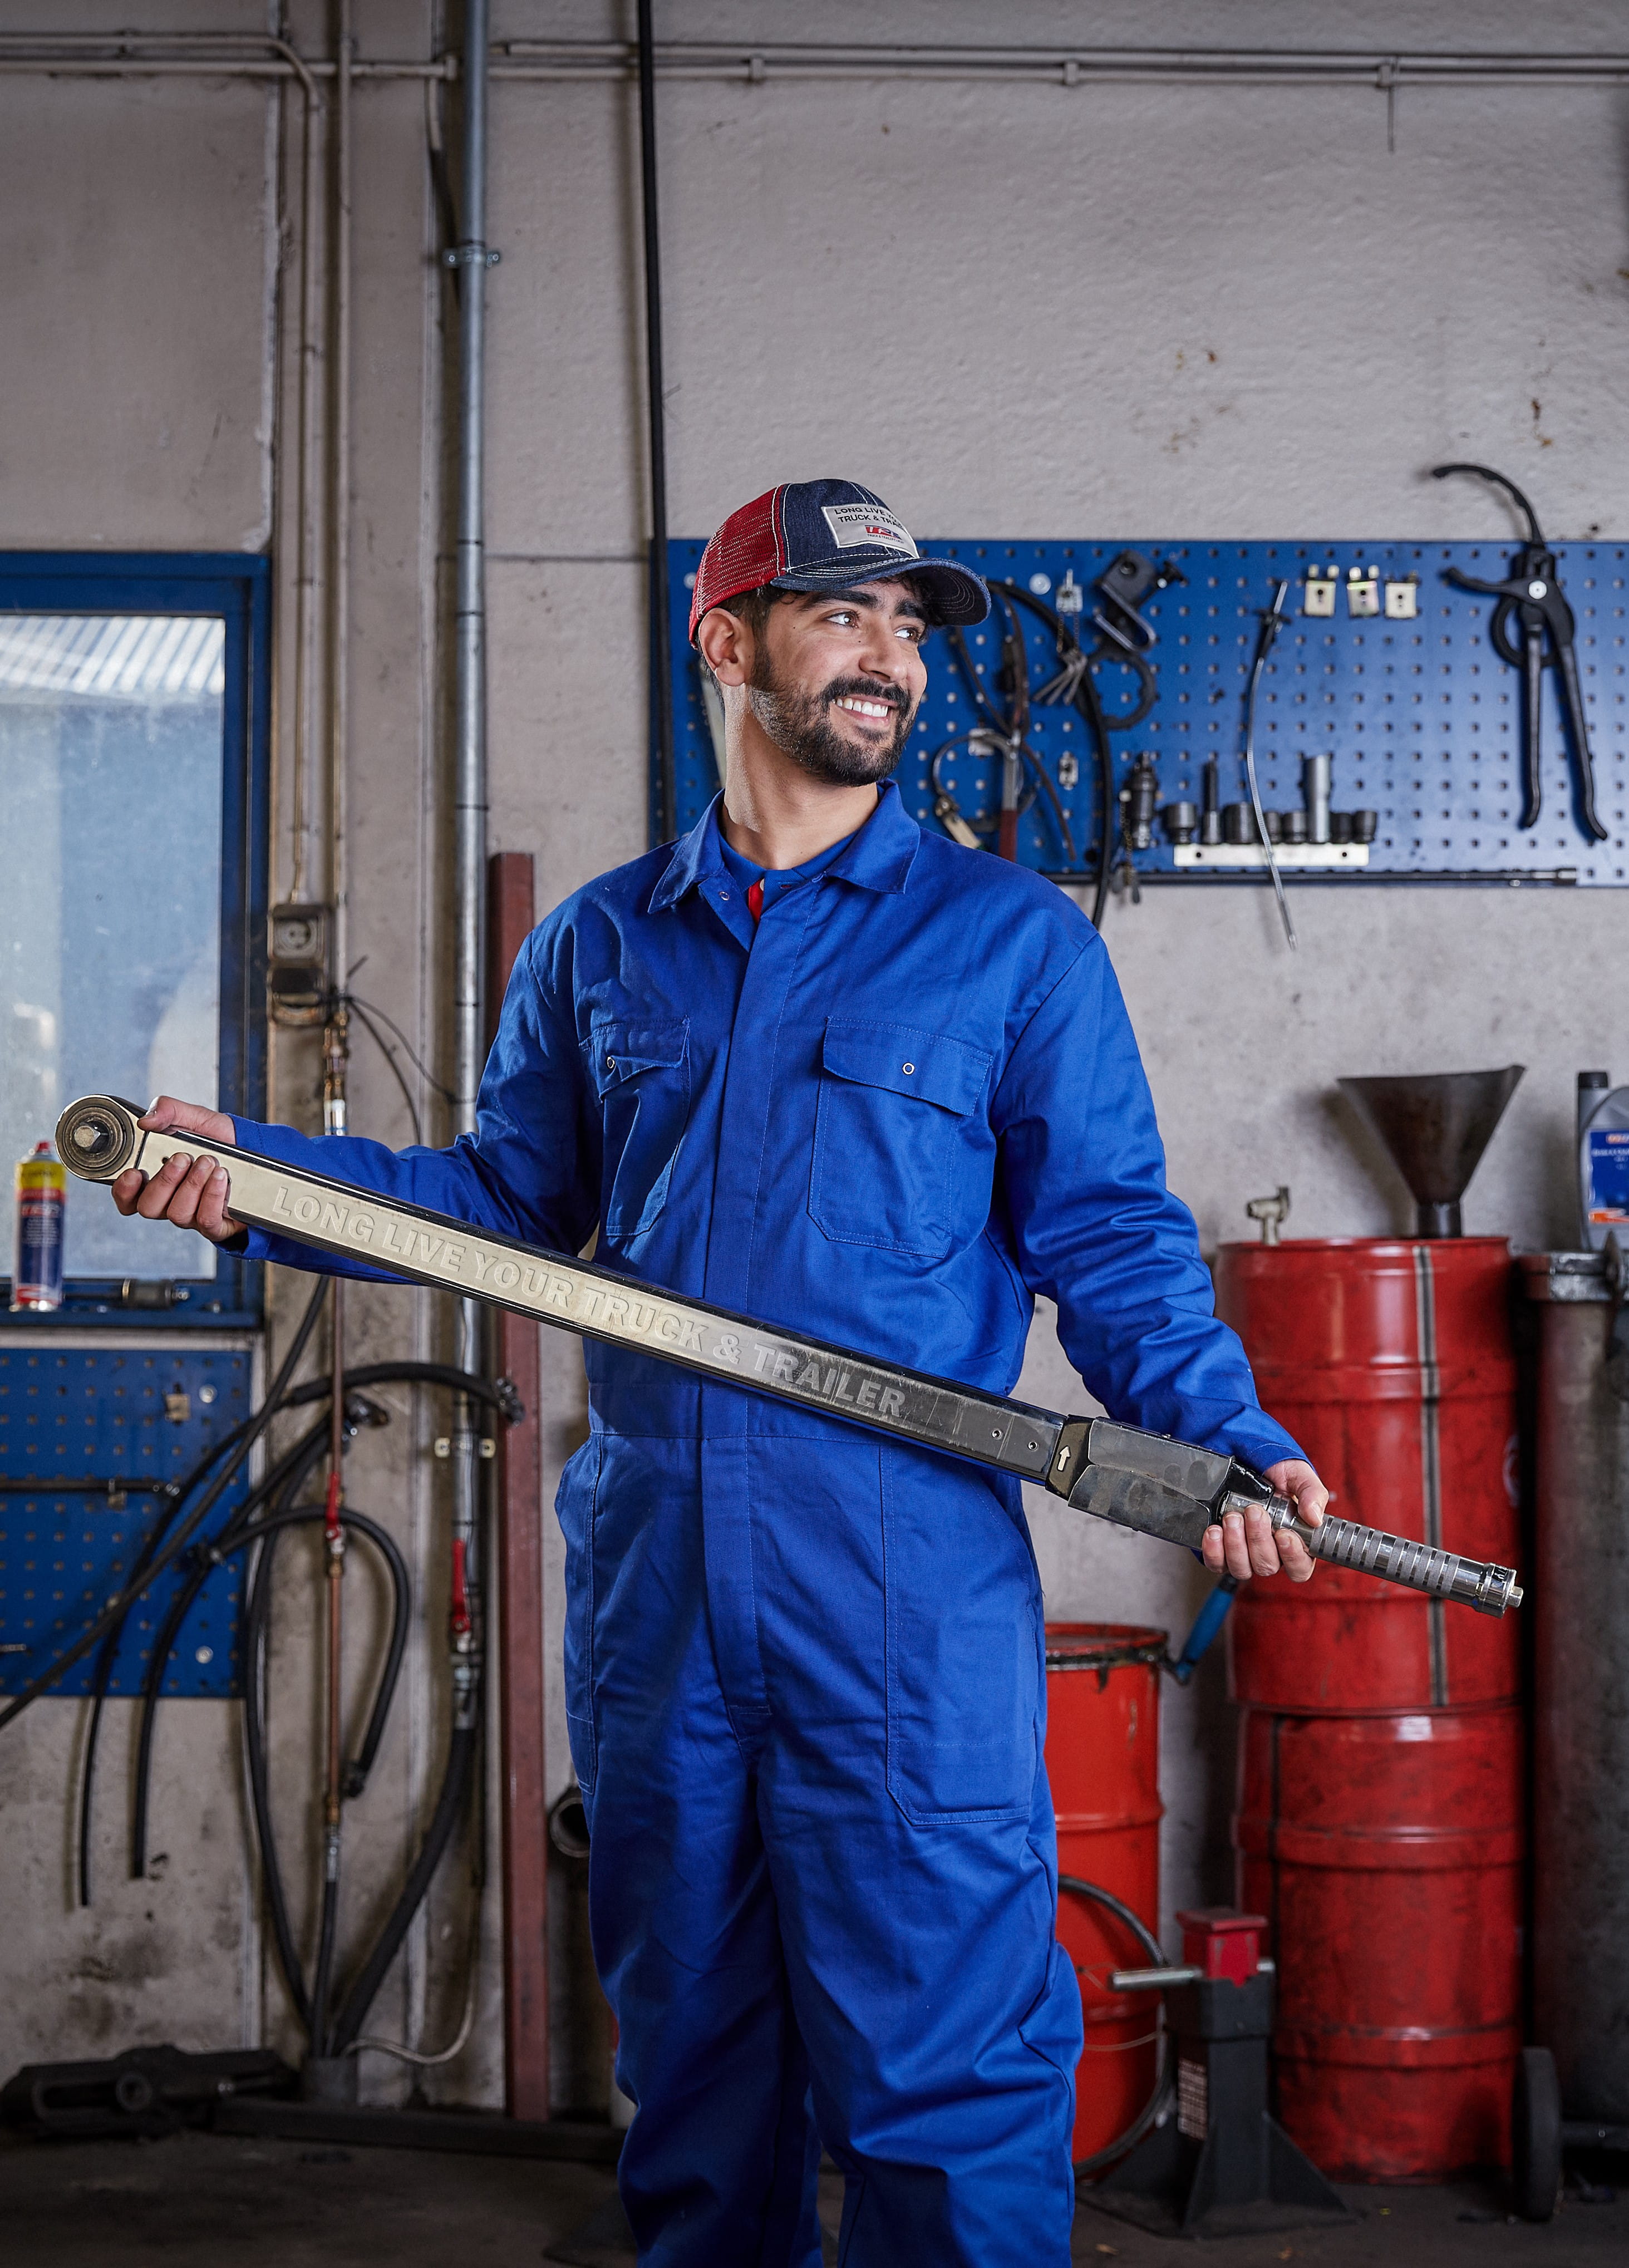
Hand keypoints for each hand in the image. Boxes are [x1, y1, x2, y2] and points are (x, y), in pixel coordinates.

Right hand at [110, 1096, 240, 1243]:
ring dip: (193, 1185)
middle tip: (183, 1157)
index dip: (124, 1190)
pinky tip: (221, 1177)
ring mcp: (192, 1216)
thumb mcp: (192, 1116)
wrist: (252, 1147)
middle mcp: (170, 1202)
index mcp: (154, 1180)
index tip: (134, 1172)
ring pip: (178, 1214)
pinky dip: (213, 1197)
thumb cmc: (216, 1137)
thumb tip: (146, 1120)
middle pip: (149, 1208)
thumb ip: (167, 1111)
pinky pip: (207, 1221)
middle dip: (165, 1181)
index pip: (127, 1198)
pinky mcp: (216, 1224)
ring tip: (209, 1161)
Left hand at [1200, 1457, 1324, 1584]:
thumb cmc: (1277, 1473)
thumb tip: (1315, 1518)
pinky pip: (1217, 1564)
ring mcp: (1245, 1555)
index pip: (1299, 1568)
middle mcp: (1270, 1553)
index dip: (1292, 1557)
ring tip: (1232, 1518)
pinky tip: (1215, 1531)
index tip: (1283, 1534)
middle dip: (1258, 1539)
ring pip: (1241, 1568)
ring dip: (1236, 1544)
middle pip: (1267, 1566)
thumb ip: (1312, 1494)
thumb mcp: (1299, 1476)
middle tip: (1254, 1511)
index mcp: (1295, 1543)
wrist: (1246, 1459)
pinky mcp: (1221, 1552)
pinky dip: (1214, 1550)